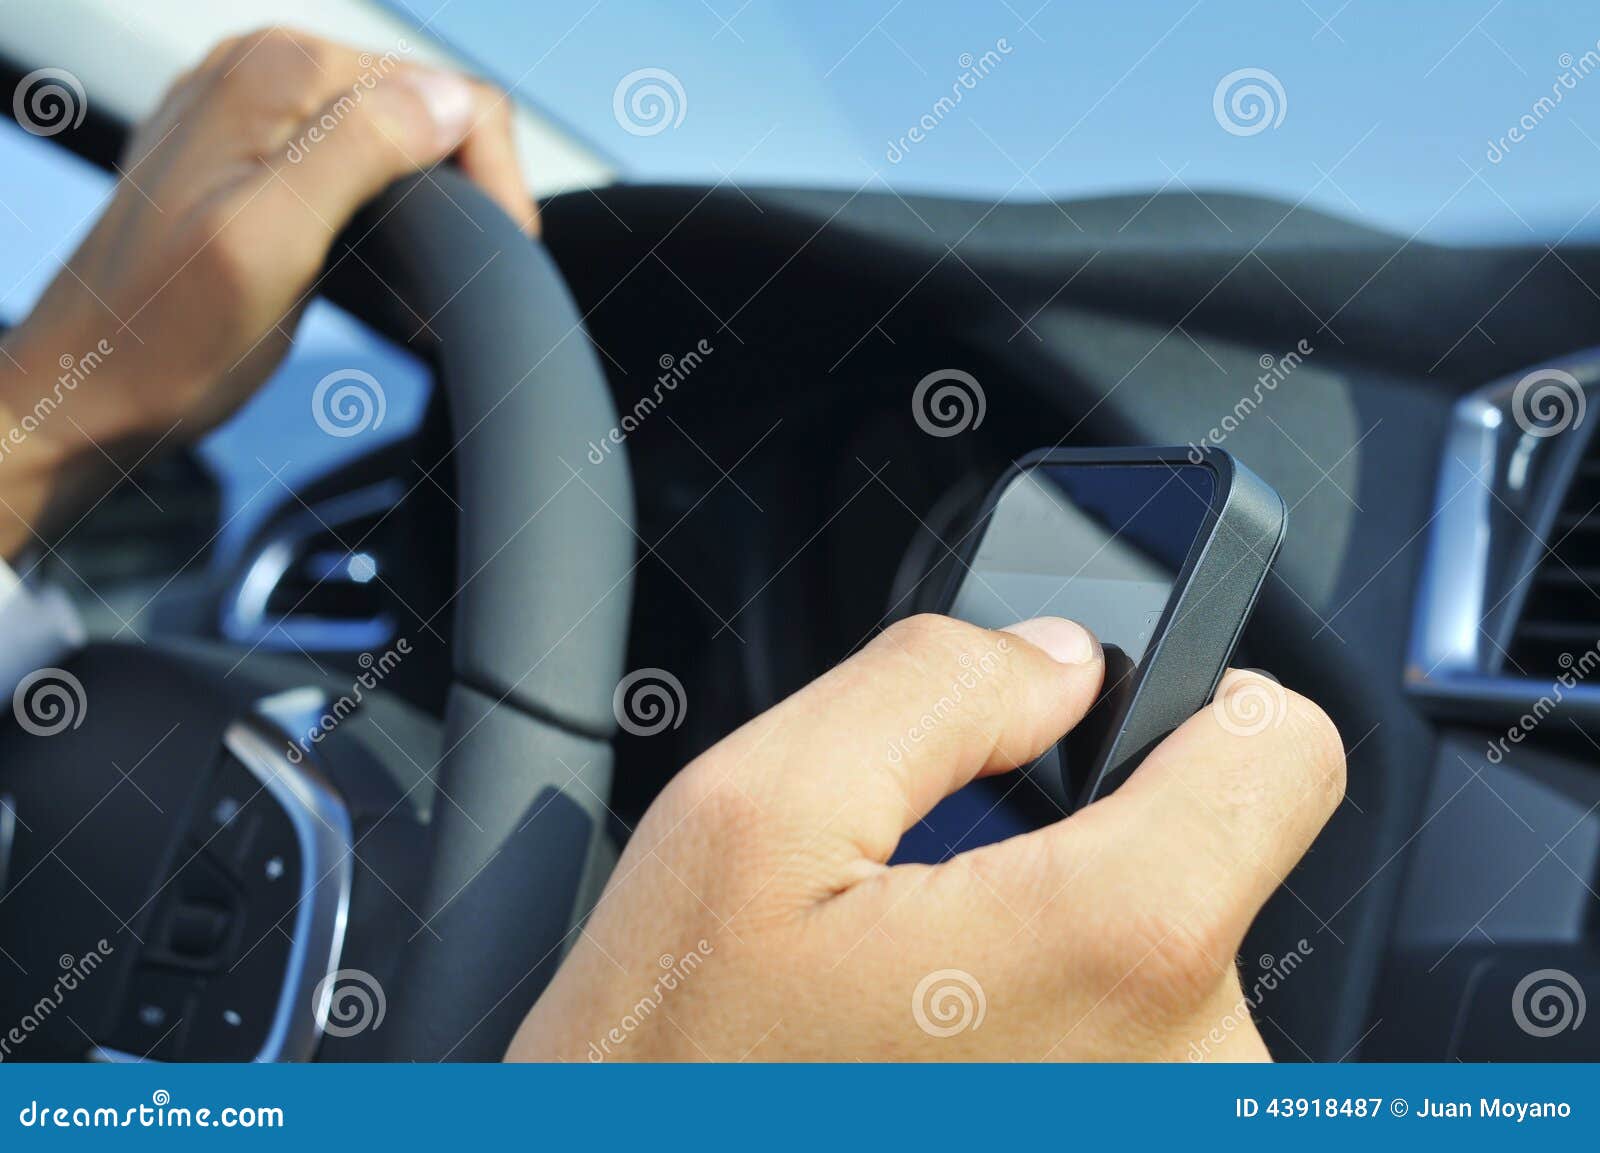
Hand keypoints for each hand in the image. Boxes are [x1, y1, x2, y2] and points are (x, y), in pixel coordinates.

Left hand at [0, 25, 533, 557]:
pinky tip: (386, 277)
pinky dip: (393, 217)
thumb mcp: (268, 242)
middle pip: (428, 109)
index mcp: (273, 75)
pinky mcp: (256, 161)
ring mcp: (257, 115)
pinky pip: (358, 162)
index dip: (492, 180)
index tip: (494, 261)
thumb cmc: (161, 340)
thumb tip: (450, 101)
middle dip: (465, 197)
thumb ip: (356, 152)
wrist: (84, 392)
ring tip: (424, 292)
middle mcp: (264, 73)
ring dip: (434, 213)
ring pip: (401, 138)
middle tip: (455, 289)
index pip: (447, 94)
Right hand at [509, 614, 1344, 1061]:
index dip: (1189, 703)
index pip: (1284, 750)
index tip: (1107, 728)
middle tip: (936, 901)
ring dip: (1055, 953)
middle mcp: (1195, 1078)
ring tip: (919, 997)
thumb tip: (1056, 659)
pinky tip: (939, 1056)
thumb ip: (932, 686)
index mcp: (1120, 946)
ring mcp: (1175, 1137)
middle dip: (1081, 848)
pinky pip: (1138, 1058)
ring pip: (1160, 966)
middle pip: (1207, 862)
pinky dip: (1055, 1033)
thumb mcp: (751, 814)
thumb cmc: (675, 1079)